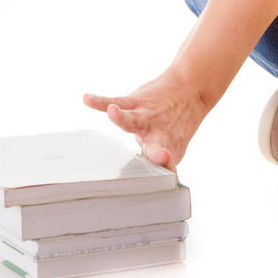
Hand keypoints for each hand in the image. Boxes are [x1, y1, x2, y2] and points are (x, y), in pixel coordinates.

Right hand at [82, 71, 208, 172]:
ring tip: (112, 112)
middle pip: (154, 147)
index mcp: (166, 149)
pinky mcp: (135, 101)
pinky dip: (100, 101)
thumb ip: (165, 166)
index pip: (166, 166)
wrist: (189, 89)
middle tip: (162, 156)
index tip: (172, 180)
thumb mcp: (176, 147)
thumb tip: (162, 189)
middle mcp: (156, 134)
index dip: (169, 172)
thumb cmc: (176, 125)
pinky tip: (87, 98)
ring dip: (121, 117)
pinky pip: (115, 101)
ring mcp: (145, 116)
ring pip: (131, 119)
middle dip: (157, 153)